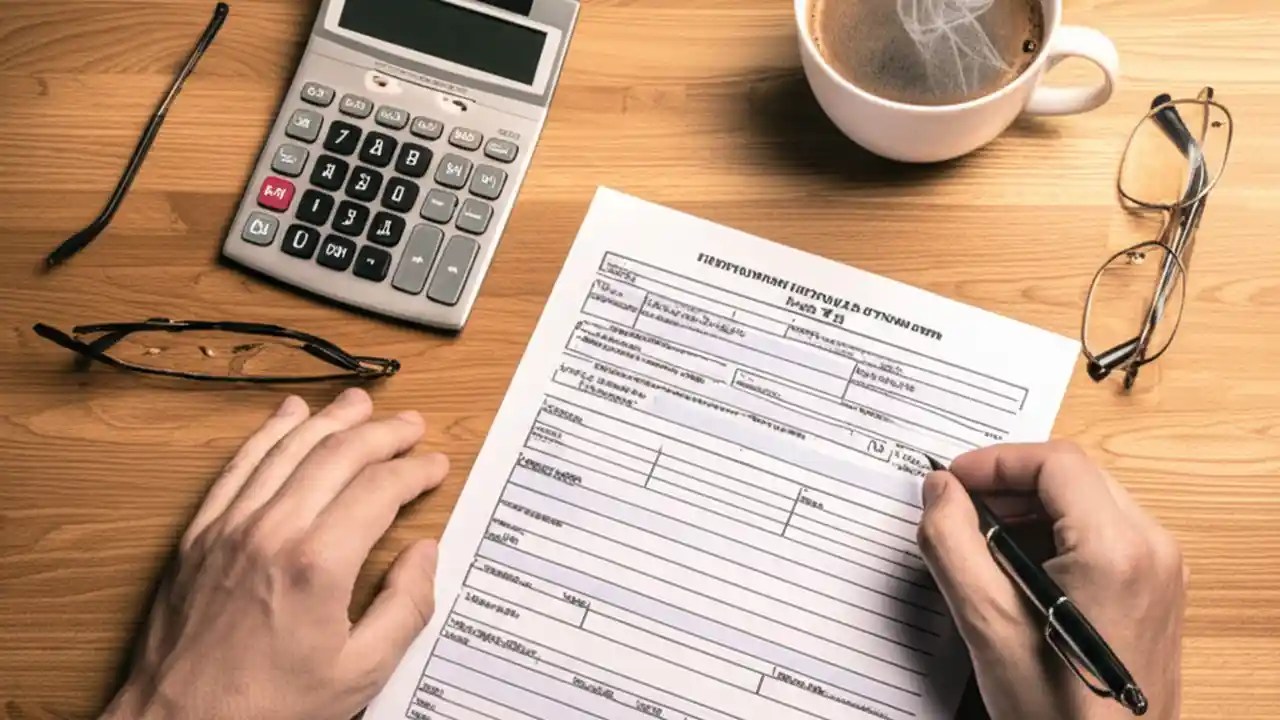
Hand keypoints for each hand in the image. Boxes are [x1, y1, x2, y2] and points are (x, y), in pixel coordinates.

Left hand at [100, 389, 448, 719]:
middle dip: (382, 432)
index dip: (415, 470)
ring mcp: (230, 527)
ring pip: (288, 449)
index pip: (379, 489)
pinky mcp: (199, 534)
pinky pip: (238, 466)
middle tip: (411, 423)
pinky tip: (288, 415)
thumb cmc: (269, 708)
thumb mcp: (359, 673)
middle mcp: (273, 531)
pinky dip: (268, 434)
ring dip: (329, 419)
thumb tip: (424, 554)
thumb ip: (404, 608)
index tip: (435, 465)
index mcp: (319, 564)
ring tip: (360, 402)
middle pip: (338, 455)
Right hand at [918, 442, 1186, 719]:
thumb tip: (940, 490)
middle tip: (960, 510)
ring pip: (1088, 502)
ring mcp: (1162, 571)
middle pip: (1074, 476)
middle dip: (1010, 484)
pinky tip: (1017, 570)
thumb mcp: (985, 622)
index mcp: (1117, 549)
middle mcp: (1153, 550)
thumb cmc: (1057, 713)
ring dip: (1030, 509)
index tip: (952, 482)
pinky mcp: (1157, 591)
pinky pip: (1104, 534)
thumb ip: (951, 542)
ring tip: (982, 543)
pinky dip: (1056, 535)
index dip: (995, 462)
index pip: (1055, 463)